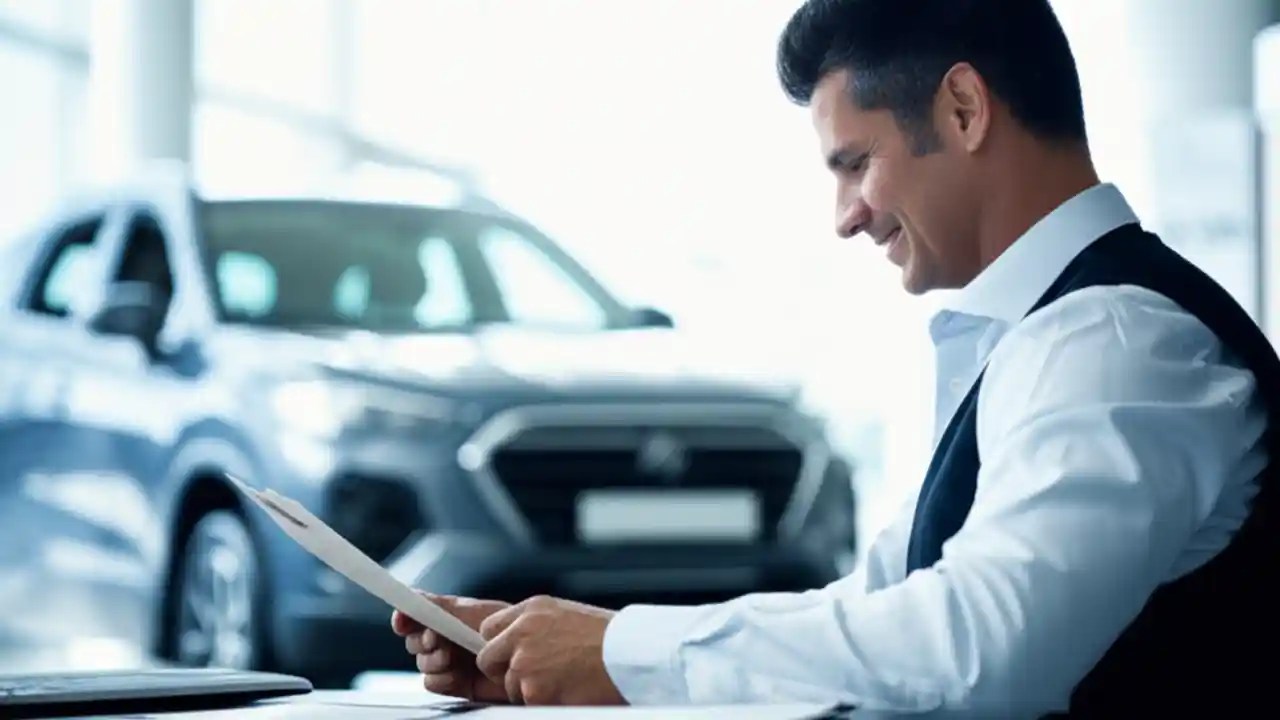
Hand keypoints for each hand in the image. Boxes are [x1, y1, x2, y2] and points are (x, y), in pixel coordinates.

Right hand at [390, 592, 511, 702]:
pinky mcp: (454, 684)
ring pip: (421, 663)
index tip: (401, 622)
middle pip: (413, 642)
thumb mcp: (471, 611)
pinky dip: (440, 679)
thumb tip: (413, 595)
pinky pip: (432, 683)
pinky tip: (454, 676)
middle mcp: (444, 639)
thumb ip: (439, 605)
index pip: (414, 616)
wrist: (525, 655)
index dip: (403, 618)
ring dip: (432, 661)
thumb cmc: (506, 627)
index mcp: (446, 618)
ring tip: (450, 658)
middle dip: (421, 641)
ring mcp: (448, 662)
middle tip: (436, 639)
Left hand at [475, 595, 624, 705]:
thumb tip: (518, 644)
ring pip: (509, 687)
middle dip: (504, 672)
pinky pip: (526, 703)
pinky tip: (567, 691)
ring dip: (529, 691)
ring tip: (562, 682)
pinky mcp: (534, 690)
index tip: (507, 655)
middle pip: (487, 659)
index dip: (498, 646)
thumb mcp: (566, 614)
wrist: (631, 654)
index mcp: (532, 610)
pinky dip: (544, 702)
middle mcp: (523, 632)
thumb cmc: (609, 637)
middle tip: (531, 676)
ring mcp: (525, 662)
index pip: (489, 628)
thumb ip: (536, 626)